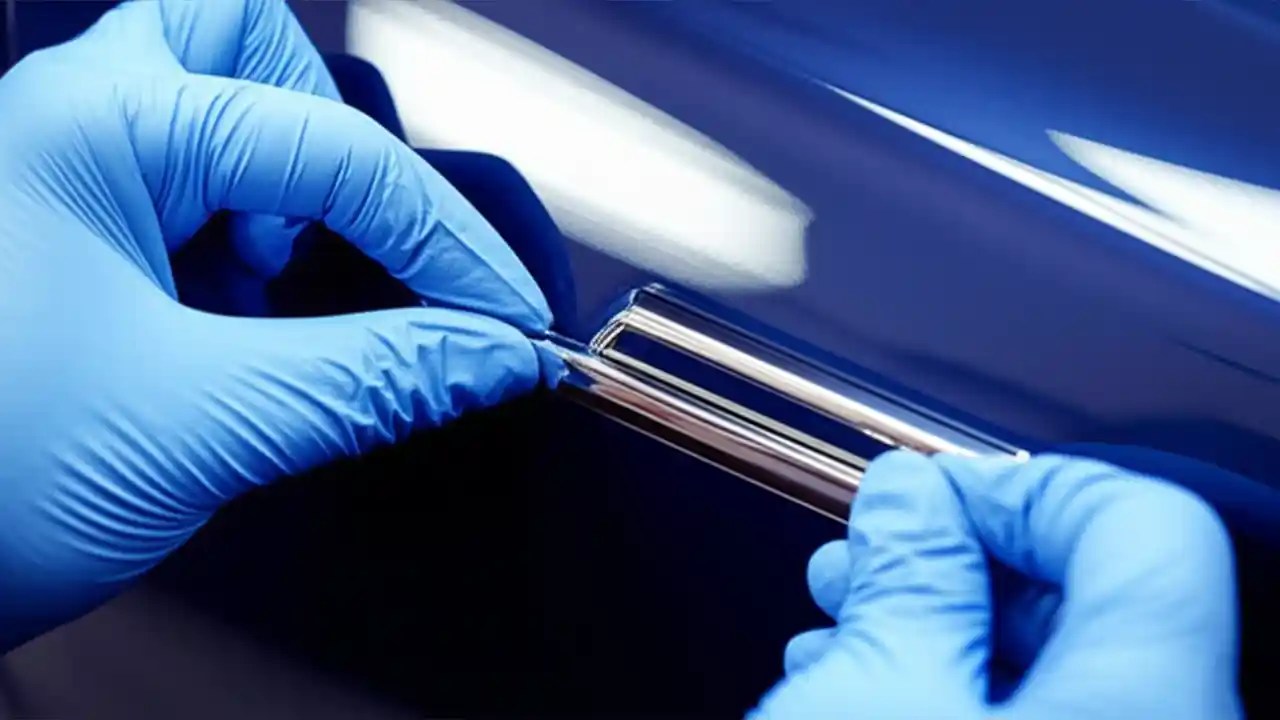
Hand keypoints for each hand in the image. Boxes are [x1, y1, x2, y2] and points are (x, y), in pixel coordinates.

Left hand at [0, 0, 552, 649]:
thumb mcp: (201, 423)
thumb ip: (371, 379)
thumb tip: (491, 353)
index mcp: (91, 130)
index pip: (334, 155)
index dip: (444, 243)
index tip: (502, 319)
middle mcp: (71, 125)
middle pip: (241, 38)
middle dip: (320, 129)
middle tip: (334, 234)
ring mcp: (63, 173)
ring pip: (214, 106)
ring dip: (274, 199)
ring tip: (253, 306)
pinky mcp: (70, 235)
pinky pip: (189, 192)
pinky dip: (238, 248)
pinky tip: (221, 329)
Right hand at [749, 452, 1241, 719]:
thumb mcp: (874, 691)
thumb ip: (905, 573)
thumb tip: (909, 496)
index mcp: (1146, 695)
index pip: (1137, 519)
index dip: (1019, 483)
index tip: (929, 488)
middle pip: (1082, 593)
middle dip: (954, 555)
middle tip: (867, 555)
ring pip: (1048, 667)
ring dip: (933, 624)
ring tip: (838, 627)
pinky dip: (947, 694)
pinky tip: (858, 695)